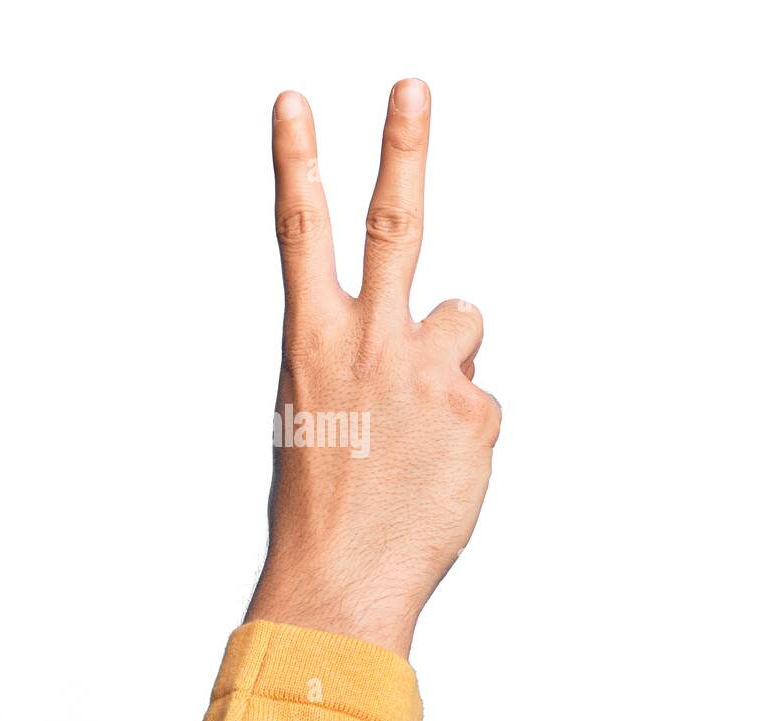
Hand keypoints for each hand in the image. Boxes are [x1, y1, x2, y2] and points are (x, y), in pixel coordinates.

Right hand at [245, 79, 500, 658]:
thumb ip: (361, 355)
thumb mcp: (315, 410)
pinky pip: (481, 396)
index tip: (294, 103)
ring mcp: (425, 373)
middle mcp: (368, 344)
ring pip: (464, 322)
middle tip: (412, 88)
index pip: (300, 233)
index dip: (297, 162)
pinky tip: (439, 466)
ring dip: (450, 359)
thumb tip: (439, 334)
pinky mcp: (474, 411)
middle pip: (394, 223)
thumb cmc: (324, 499)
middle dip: (402, 148)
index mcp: (311, 343)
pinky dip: (465, 426)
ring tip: (422, 422)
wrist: (342, 577)